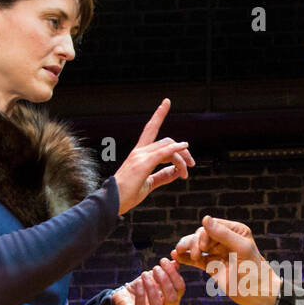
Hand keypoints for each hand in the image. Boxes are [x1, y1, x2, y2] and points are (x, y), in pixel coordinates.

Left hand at [112, 257, 185, 304]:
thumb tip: (175, 261)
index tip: (164, 261)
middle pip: (172, 298)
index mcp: (171, 301)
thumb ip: (165, 271)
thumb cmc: (140, 288)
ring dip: (151, 287)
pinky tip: (139, 283)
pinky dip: (141, 294)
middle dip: (164, 281)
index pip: (180, 289)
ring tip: (144, 274)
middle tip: (155, 268)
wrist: (122, 299)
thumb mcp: (153, 278)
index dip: (173, 274)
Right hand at [113, 99, 194, 214]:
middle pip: (166, 142)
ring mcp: (140, 156)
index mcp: (138, 154)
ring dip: (182, 158)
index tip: (166, 102)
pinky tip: (184, 147)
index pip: (150, 129)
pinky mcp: (143, 163)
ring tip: (186, 173)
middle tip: (191, 165)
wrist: (112, 202)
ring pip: (168, 148)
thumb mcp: (148, 184)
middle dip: (182, 152)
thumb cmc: (127, 195)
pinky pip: (163, 152)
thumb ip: (162, 176)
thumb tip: (176, 171)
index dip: (158, 115)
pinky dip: (176, 149)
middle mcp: (139, 151)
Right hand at [171, 215, 281, 304]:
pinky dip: (185, 258)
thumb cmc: (254, 270)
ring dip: (186, 248)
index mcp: (234, 231)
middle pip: (201, 235)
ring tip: (178, 253)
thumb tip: (205, 219)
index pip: (212, 226)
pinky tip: (176, 257)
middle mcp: (224, 239)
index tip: (203, 248)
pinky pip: (195, 259)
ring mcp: (216, 252)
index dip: (204, 235)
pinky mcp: (211, 265)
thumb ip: (223, 234)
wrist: (256, 294)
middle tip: (194, 256)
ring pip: (196, 246)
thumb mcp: (241, 249)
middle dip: (194, 243)